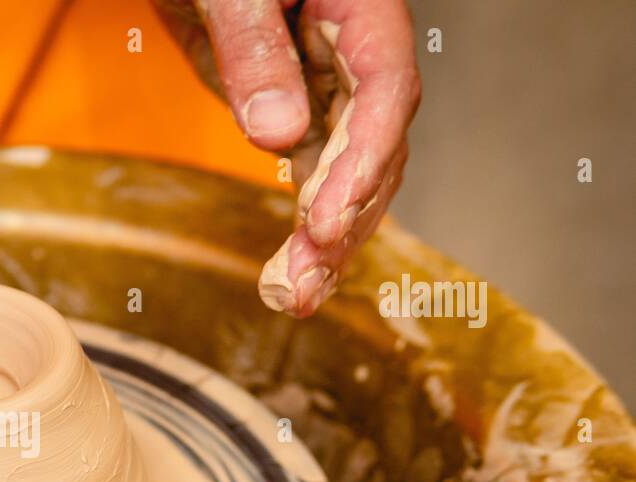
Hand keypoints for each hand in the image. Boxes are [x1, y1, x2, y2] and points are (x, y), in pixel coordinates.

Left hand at [155, 0, 420, 316]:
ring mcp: (329, 84)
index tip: (324, 218)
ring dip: (326, 238)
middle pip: (375, 142)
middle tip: (302, 283)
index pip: (385, 86)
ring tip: (293, 297)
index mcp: (357, 3)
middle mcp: (354, 50)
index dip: (361, 158)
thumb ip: (251, 48)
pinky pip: (316, 172)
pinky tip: (295, 273)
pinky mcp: (298, 107)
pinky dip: (306, 224)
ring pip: (349, 170)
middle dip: (342, 218)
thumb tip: (278, 134)